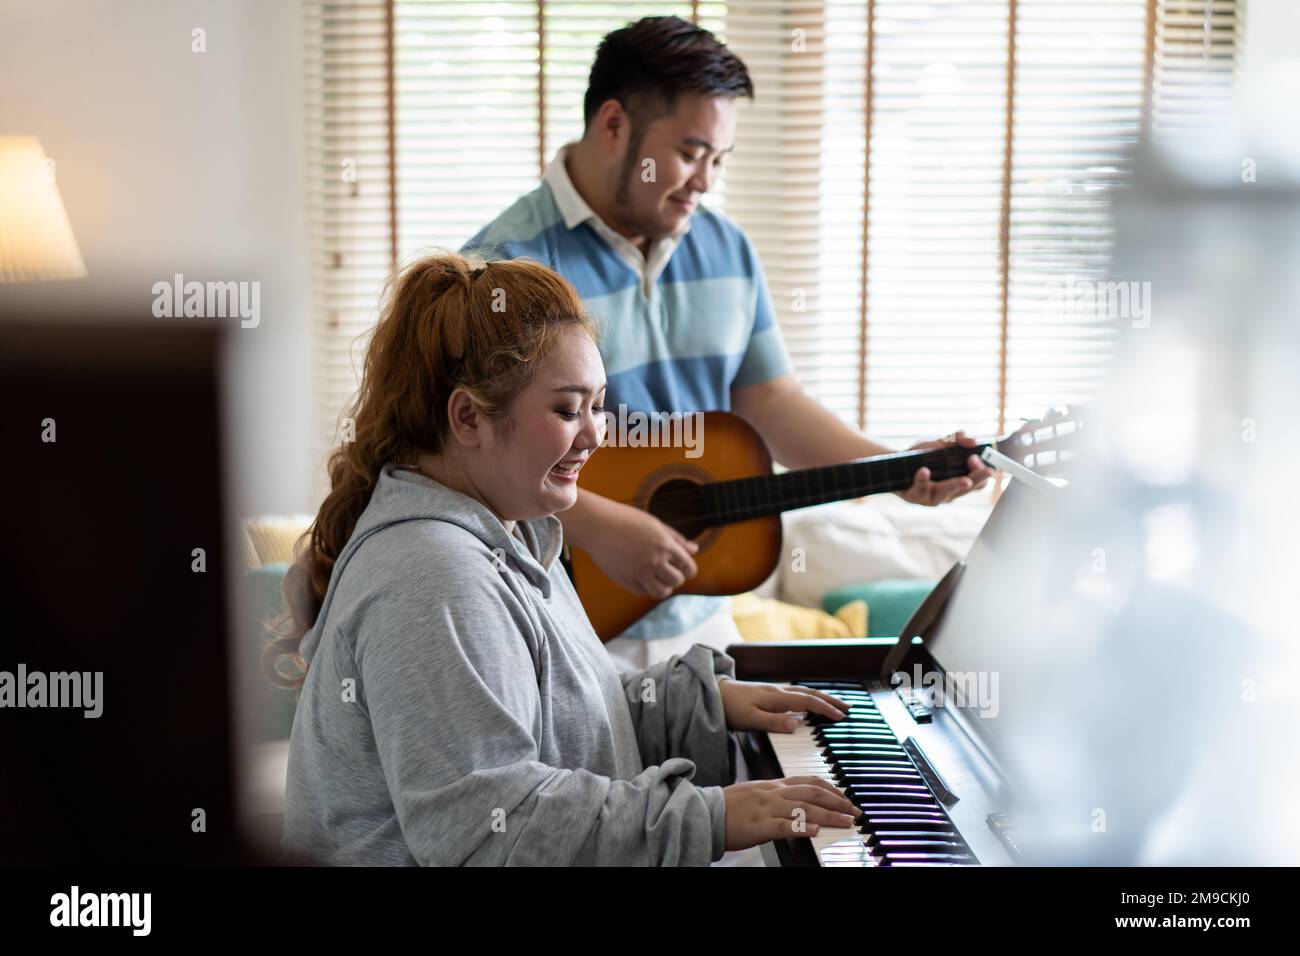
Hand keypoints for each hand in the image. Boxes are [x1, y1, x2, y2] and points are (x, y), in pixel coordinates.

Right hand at [583, 498, 698, 597]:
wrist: (596, 524)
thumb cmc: (626, 520)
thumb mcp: (654, 525)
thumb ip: (676, 539)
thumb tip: (695, 549)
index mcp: (665, 544)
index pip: (688, 567)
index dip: (689, 570)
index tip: (684, 569)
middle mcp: (654, 560)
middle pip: (677, 580)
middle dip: (676, 578)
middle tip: (669, 572)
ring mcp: (639, 571)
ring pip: (661, 592)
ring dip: (664, 587)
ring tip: (658, 579)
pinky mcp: (625, 579)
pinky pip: (643, 592)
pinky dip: (646, 588)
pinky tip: (643, 578)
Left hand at [719, 680, 849, 732]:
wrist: (714, 695)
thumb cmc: (730, 708)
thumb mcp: (750, 720)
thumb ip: (773, 723)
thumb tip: (797, 725)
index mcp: (777, 698)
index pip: (808, 701)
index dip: (826, 709)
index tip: (841, 717)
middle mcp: (778, 691)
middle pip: (810, 693)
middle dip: (830, 700)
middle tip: (847, 708)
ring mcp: (774, 690)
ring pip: (804, 691)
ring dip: (821, 697)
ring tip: (834, 705)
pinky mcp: (769, 693)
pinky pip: (796, 693)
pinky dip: (809, 697)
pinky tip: (809, 703)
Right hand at [723, 777, 859, 849]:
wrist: (706, 813)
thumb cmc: (730, 806)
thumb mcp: (756, 793)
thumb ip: (777, 794)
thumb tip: (797, 800)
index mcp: (773, 785)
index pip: (808, 781)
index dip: (830, 789)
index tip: (845, 798)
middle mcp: (774, 793)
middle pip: (812, 794)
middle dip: (837, 802)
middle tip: (854, 811)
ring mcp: (767, 808)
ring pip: (803, 809)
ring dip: (828, 815)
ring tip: (846, 822)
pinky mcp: (759, 825)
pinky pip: (782, 826)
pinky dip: (800, 828)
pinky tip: (814, 831)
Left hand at [897, 430, 994, 505]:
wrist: (894, 463)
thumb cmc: (922, 456)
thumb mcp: (941, 443)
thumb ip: (958, 438)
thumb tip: (974, 440)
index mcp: (959, 481)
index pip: (979, 482)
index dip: (983, 473)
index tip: (979, 458)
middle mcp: (948, 492)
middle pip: (968, 489)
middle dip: (977, 478)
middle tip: (984, 469)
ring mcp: (931, 496)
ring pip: (946, 493)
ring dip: (956, 485)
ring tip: (966, 480)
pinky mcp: (914, 496)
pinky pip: (919, 490)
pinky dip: (922, 479)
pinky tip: (924, 470)